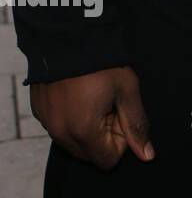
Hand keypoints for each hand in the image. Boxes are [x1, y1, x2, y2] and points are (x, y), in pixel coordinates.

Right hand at [30, 67, 154, 170]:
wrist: (70, 37)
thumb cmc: (103, 64)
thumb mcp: (127, 92)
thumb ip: (136, 125)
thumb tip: (146, 155)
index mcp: (83, 131)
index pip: (107, 160)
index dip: (120, 139)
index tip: (120, 113)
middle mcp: (59, 132)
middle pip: (89, 154)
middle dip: (103, 135)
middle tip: (109, 105)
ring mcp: (46, 122)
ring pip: (72, 142)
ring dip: (87, 128)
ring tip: (94, 98)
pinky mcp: (38, 111)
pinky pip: (58, 127)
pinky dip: (71, 119)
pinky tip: (79, 94)